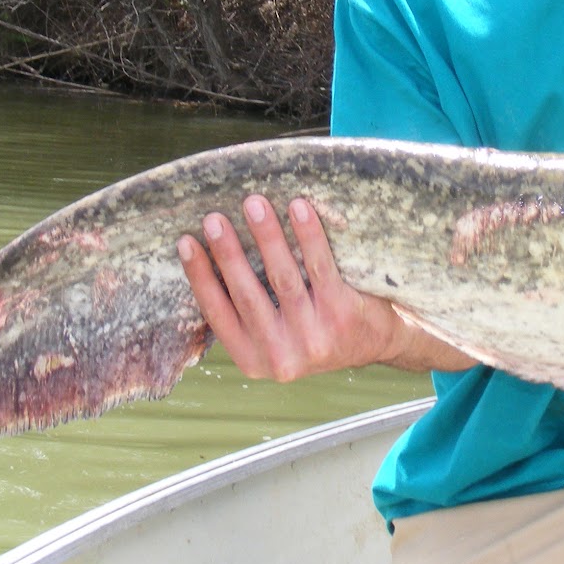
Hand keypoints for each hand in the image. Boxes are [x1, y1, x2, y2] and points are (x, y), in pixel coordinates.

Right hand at [177, 194, 412, 381]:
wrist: (377, 342)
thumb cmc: (315, 328)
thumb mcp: (275, 337)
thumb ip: (248, 312)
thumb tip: (209, 254)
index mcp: (253, 360)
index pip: (217, 314)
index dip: (199, 276)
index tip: (185, 241)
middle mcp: (280, 357)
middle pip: (247, 295)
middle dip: (228, 252)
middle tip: (213, 218)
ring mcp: (313, 338)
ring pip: (283, 278)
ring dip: (265, 236)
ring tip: (253, 203)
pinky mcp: (342, 316)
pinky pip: (320, 268)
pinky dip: (308, 235)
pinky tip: (298, 208)